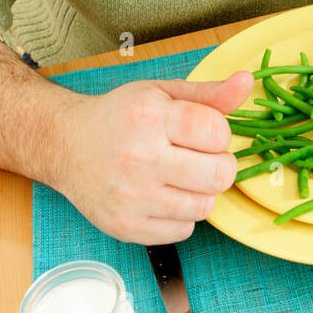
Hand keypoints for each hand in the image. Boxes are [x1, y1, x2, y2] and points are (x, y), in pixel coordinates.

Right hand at [53, 70, 253, 242]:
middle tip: (199, 158)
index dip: (219, 134)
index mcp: (151, 116)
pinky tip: (163, 197)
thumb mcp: (161, 93)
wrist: (65, 145)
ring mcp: (132, 196)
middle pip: (219, 175)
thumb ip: (208, 93)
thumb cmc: (119, 117)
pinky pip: (183, 231)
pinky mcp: (126, 226)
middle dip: (219, 165)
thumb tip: (247, 81)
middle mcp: (140, 157)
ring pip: (205, 207)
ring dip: (200, 192)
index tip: (203, 133)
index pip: (218, 133)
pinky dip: (181, 216)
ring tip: (179, 177)